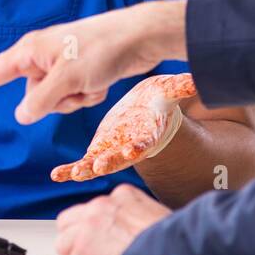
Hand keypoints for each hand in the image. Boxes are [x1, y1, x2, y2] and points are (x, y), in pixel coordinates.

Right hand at [0, 0, 186, 122]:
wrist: (139, 37)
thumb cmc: (101, 50)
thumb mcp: (67, 79)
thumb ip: (40, 100)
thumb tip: (21, 116)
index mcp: (31, 52)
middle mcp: (42, 58)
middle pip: (32, 98)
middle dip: (54, 102)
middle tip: (77, 85)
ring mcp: (62, 67)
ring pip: (55, 102)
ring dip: (75, 100)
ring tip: (93, 81)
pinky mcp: (81, 73)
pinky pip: (75, 98)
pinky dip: (89, 96)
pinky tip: (103, 81)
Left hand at [51, 73, 195, 181]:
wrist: (145, 112)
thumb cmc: (158, 102)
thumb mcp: (168, 91)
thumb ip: (181, 87)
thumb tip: (197, 80)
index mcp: (147, 136)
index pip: (145, 143)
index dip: (140, 147)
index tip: (134, 150)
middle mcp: (130, 149)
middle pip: (121, 158)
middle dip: (111, 162)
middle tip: (99, 166)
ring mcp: (112, 153)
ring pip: (99, 165)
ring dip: (87, 170)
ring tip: (74, 173)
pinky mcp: (98, 152)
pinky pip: (82, 164)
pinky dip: (70, 170)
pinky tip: (57, 174)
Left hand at [56, 184, 170, 254]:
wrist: (173, 253)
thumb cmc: (172, 239)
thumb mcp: (154, 213)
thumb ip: (133, 216)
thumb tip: (127, 230)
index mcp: (122, 195)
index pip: (95, 208)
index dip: (95, 227)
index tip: (101, 237)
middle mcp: (101, 206)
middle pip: (70, 220)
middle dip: (74, 236)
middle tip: (86, 251)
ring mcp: (89, 227)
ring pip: (64, 241)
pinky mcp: (83, 250)